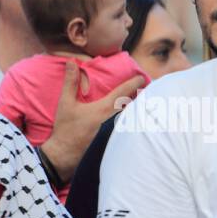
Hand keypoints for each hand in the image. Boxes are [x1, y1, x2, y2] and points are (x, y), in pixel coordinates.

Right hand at [40, 61, 144, 182]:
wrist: (65, 154)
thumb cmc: (66, 128)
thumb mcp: (65, 103)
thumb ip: (70, 82)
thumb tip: (73, 62)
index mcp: (104, 108)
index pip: (124, 91)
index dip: (135, 82)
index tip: (142, 77)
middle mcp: (115, 120)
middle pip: (135, 105)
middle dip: (143, 97)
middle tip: (151, 90)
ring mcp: (118, 132)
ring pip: (136, 118)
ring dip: (141, 111)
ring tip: (148, 105)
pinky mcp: (119, 142)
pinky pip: (132, 130)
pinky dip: (137, 124)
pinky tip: (141, 123)